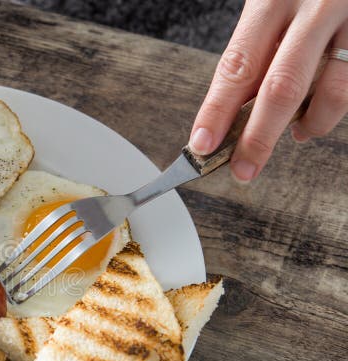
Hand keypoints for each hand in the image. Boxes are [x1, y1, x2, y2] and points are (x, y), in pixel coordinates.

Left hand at [189, 0, 347, 181]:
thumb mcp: (272, 2)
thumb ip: (258, 49)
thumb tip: (234, 113)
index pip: (238, 66)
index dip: (217, 111)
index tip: (202, 145)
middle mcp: (316, 5)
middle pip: (281, 86)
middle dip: (258, 138)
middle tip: (242, 169)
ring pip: (332, 91)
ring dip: (310, 124)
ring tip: (298, 134)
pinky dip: (333, 107)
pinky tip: (321, 109)